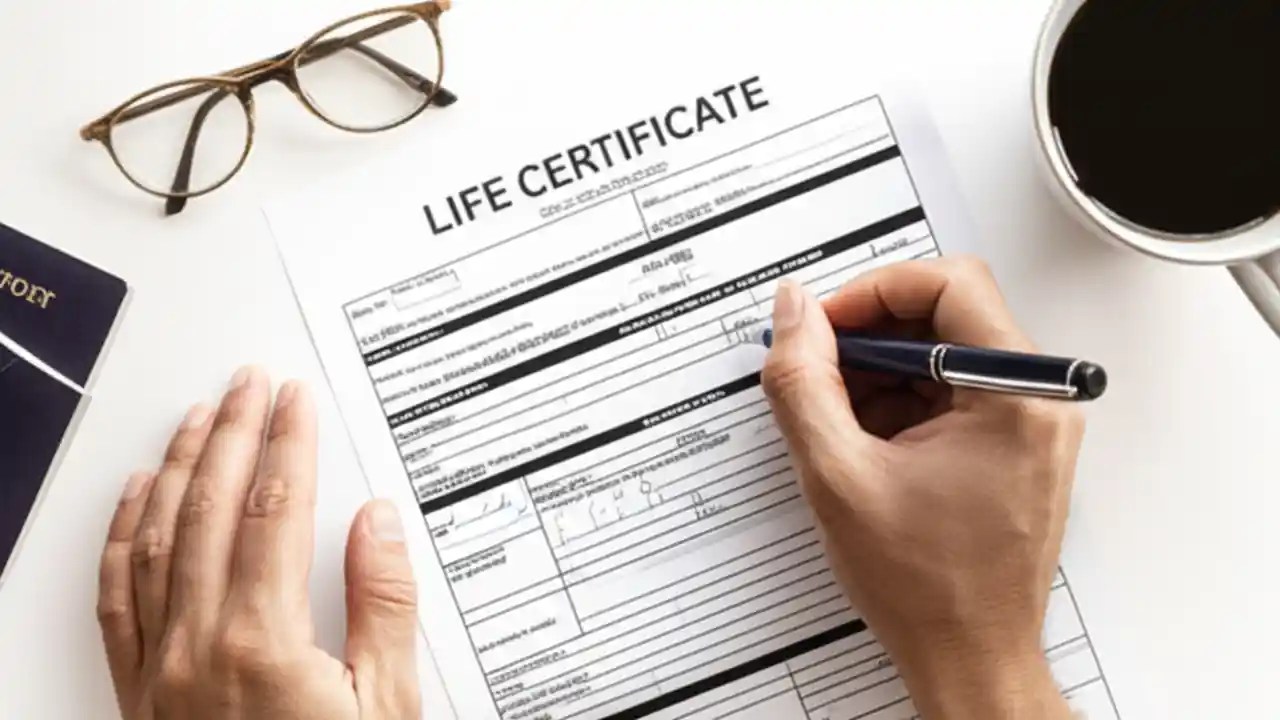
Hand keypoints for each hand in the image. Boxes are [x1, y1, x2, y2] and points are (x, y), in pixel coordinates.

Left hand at [96, 369, 420, 719]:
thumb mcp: (388, 708)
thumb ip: (382, 608)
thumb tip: (379, 525)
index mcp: (265, 641)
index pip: (276, 509)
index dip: (287, 443)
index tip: (294, 400)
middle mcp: (201, 644)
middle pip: (212, 508)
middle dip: (234, 433)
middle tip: (250, 386)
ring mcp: (162, 667)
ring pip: (158, 538)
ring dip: (180, 467)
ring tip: (202, 418)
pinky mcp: (140, 691)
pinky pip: (117, 596)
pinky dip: (122, 535)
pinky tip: (136, 498)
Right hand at [761, 258, 1081, 719]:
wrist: (970, 658)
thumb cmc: (927, 590)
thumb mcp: (837, 476)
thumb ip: (803, 382)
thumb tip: (794, 314)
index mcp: (1015, 397)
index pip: (949, 283)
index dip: (872, 291)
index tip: (826, 323)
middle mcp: (1039, 401)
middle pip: (948, 314)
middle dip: (871, 335)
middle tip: (819, 369)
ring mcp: (1032, 424)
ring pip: (946, 353)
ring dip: (882, 373)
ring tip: (839, 422)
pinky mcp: (1017, 446)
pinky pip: (954, 393)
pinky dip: (902, 403)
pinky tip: (867, 444)